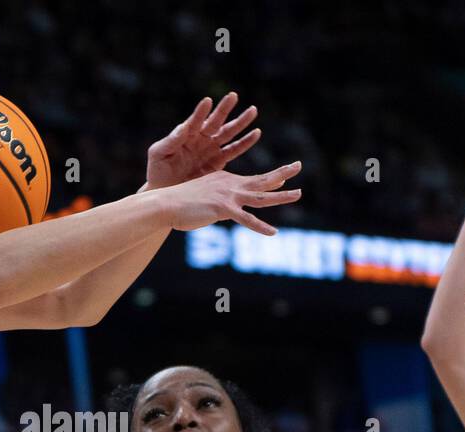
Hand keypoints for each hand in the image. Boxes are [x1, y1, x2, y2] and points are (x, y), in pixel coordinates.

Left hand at [143, 92, 260, 189]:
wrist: (165, 191)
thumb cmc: (157, 171)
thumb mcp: (158, 154)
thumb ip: (170, 141)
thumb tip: (183, 128)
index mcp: (185, 134)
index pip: (195, 121)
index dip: (201, 112)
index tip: (207, 102)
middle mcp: (200, 138)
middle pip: (215, 122)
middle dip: (224, 110)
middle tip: (233, 96)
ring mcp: (210, 150)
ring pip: (228, 133)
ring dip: (240, 122)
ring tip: (253, 110)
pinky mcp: (218, 163)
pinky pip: (234, 151)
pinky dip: (245, 143)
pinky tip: (256, 133)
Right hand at [165, 163, 301, 235]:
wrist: (165, 203)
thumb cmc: (178, 203)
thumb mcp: (201, 197)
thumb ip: (215, 202)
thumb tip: (220, 210)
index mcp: (224, 180)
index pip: (252, 180)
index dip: (270, 178)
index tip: (285, 175)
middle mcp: (230, 185)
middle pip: (261, 179)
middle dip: (282, 172)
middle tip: (298, 166)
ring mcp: (228, 196)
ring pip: (260, 196)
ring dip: (281, 196)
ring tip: (298, 194)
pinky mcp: (223, 209)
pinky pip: (246, 220)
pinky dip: (260, 227)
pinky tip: (272, 232)